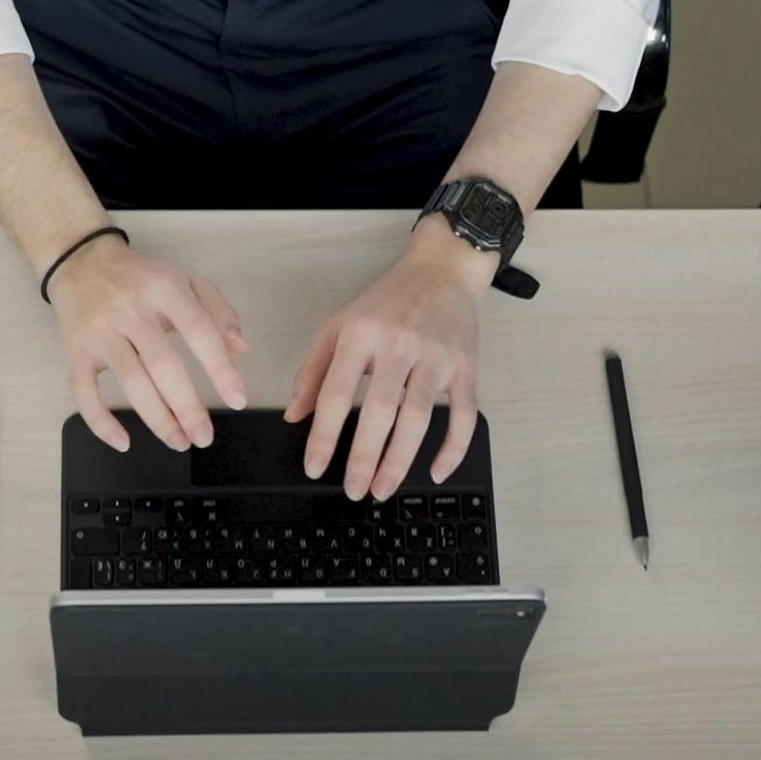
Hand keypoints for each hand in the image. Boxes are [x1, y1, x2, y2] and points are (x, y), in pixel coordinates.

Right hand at [49, 234, 248, 453]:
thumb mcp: (185, 280)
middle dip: (187, 406)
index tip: (238, 400)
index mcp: (164, 289)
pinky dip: (100, 420)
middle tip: (204, 436)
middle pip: (163, 363)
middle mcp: (130, 309)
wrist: (82, 262)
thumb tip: (239, 346)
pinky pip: (83, 390)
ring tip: (178, 441)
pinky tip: (122, 441)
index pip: (199, 331)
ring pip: (130, 380)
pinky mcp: (75, 350)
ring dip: (156, 418)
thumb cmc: (141, 279)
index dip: (220, 368)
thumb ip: (217, 310)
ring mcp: (100, 331)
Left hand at [283, 246, 486, 501]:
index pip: (336, 391)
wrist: (442, 269)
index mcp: (361, 333)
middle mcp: (398, 344)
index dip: (324, 433)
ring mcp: (436, 356)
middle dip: (364, 456)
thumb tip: (294, 415)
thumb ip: (313, 369)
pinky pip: (464, 413)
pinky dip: (453, 447)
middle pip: (380, 409)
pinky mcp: (466, 366)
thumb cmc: (387, 301)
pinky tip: (436, 471)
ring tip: (382, 489)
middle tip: (353, 490)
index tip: (314, 466)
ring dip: (400, 459)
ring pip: (419, 416)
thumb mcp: (340, 324)